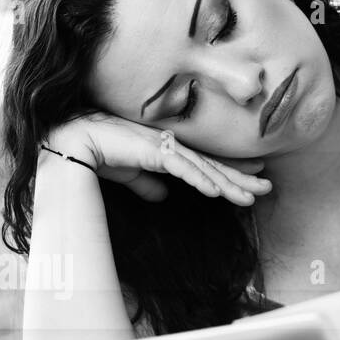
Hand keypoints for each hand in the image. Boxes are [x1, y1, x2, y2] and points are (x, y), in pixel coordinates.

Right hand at [46, 112, 270, 205]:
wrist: (72, 142)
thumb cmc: (96, 153)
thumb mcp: (128, 174)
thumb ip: (146, 184)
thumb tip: (162, 196)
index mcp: (165, 150)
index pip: (204, 163)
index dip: (229, 172)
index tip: (253, 178)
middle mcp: (168, 145)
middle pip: (211, 164)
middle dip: (240, 177)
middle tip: (267, 187)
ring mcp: (161, 146)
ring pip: (202, 168)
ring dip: (227, 184)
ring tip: (251, 197)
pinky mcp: (149, 150)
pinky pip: (180, 167)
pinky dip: (199, 179)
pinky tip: (216, 191)